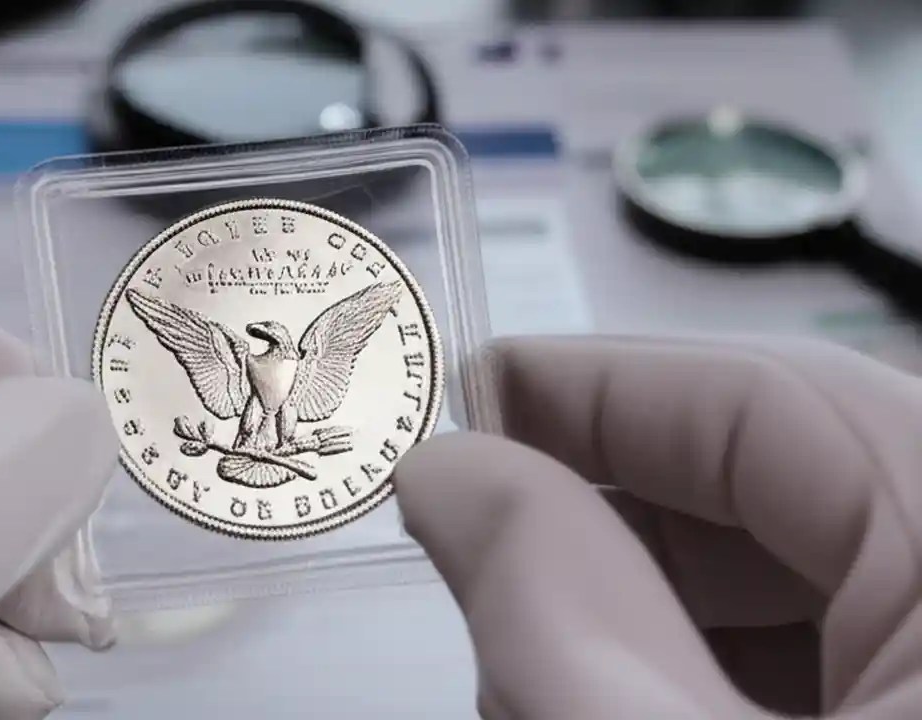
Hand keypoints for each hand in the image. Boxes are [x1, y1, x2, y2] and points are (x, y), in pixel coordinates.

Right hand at [395, 336, 921, 717]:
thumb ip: (553, 604)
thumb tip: (447, 469)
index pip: (780, 400)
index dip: (600, 382)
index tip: (466, 395)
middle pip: (792, 483)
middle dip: (614, 505)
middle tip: (478, 532)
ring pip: (809, 575)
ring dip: (653, 595)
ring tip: (537, 642)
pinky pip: (837, 653)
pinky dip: (714, 662)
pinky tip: (622, 699)